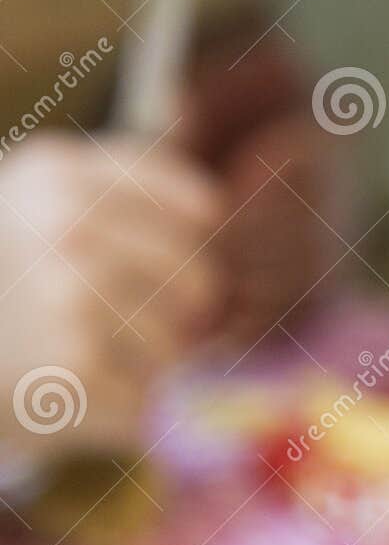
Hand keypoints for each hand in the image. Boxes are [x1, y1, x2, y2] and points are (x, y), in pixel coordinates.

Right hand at [0, 133, 221, 455]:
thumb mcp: (32, 195)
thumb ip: (115, 174)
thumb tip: (196, 136)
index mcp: (62, 176)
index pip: (198, 209)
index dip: (189, 246)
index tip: (169, 257)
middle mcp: (73, 229)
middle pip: (200, 281)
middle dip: (175, 312)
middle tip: (122, 321)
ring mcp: (75, 301)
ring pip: (178, 345)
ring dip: (143, 364)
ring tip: (79, 353)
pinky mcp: (76, 373)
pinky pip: (147, 398)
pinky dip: (118, 408)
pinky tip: (66, 391)